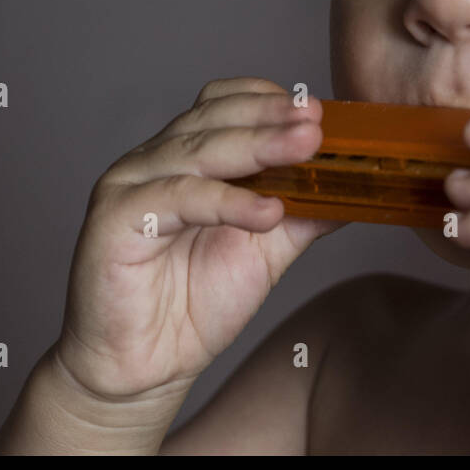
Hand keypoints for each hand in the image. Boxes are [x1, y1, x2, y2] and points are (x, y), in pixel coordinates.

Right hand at [56, 78, 344, 403]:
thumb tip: (354, 185)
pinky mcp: (115, 220)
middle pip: (214, 120)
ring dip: (257, 147)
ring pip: (198, 151)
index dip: (267, 101)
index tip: (314, 110)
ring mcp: (131, 185)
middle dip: (271, 118)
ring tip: (305, 149)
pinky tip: (267, 211)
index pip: (222, 104)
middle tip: (315, 122)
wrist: (145, 368)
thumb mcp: (267, 250)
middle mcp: (154, 161)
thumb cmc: (195, 303)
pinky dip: (227, 201)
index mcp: (186, 156)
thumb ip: (303, 212)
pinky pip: (177, 198)